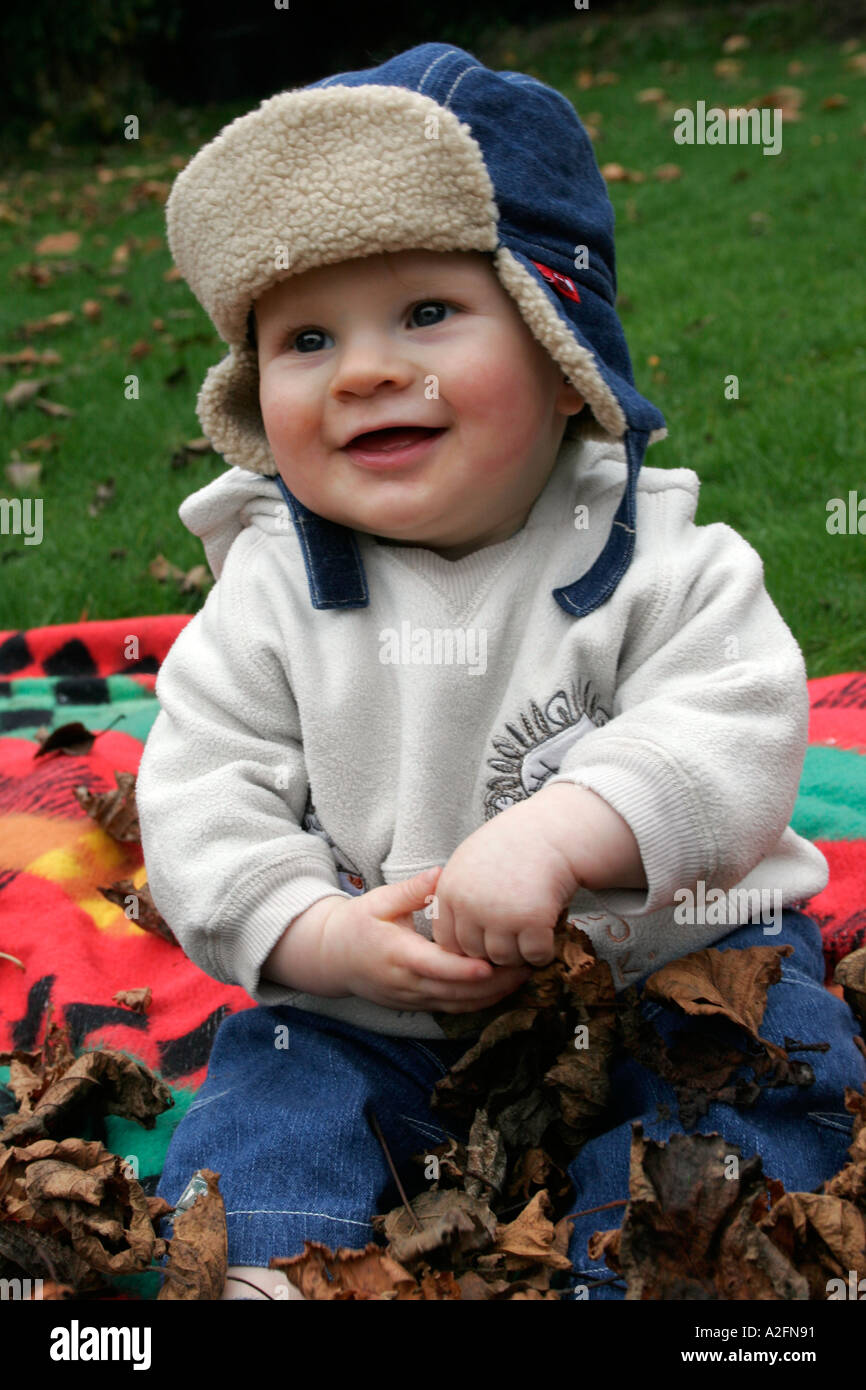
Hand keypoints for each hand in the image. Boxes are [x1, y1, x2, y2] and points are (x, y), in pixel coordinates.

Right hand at [316, 867, 531, 1012]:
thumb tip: (440, 872)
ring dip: (491, 996)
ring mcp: (411, 998)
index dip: (463, 969)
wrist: (331, 958)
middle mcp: (405, 982)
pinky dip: (479, 1003)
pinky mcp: (417, 1006)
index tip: (491, 964)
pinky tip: (502, 989)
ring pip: (457, 1005)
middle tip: (526, 967)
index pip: (434, 967)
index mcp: (396, 954)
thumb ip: (412, 889)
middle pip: (454, 991)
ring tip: (523, 977)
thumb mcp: (380, 901)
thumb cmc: (357, 924)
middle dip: (492, 984)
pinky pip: (452, 1009)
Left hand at [430, 794, 583, 967]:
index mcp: (450, 889)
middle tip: (513, 939)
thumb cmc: (514, 844)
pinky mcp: (531, 921)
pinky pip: (533, 955)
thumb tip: (454, 935)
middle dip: (494, 951)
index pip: (447, 939)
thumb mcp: (469, 861)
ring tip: (530, 936)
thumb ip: (458, 894)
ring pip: (503, 957)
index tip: (486, 938)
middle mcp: (469, 904)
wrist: (553, 830)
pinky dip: (543, 952)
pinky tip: (548, 936)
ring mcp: (500, 915)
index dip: (467, 944)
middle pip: (474, 952)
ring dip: (519, 953)